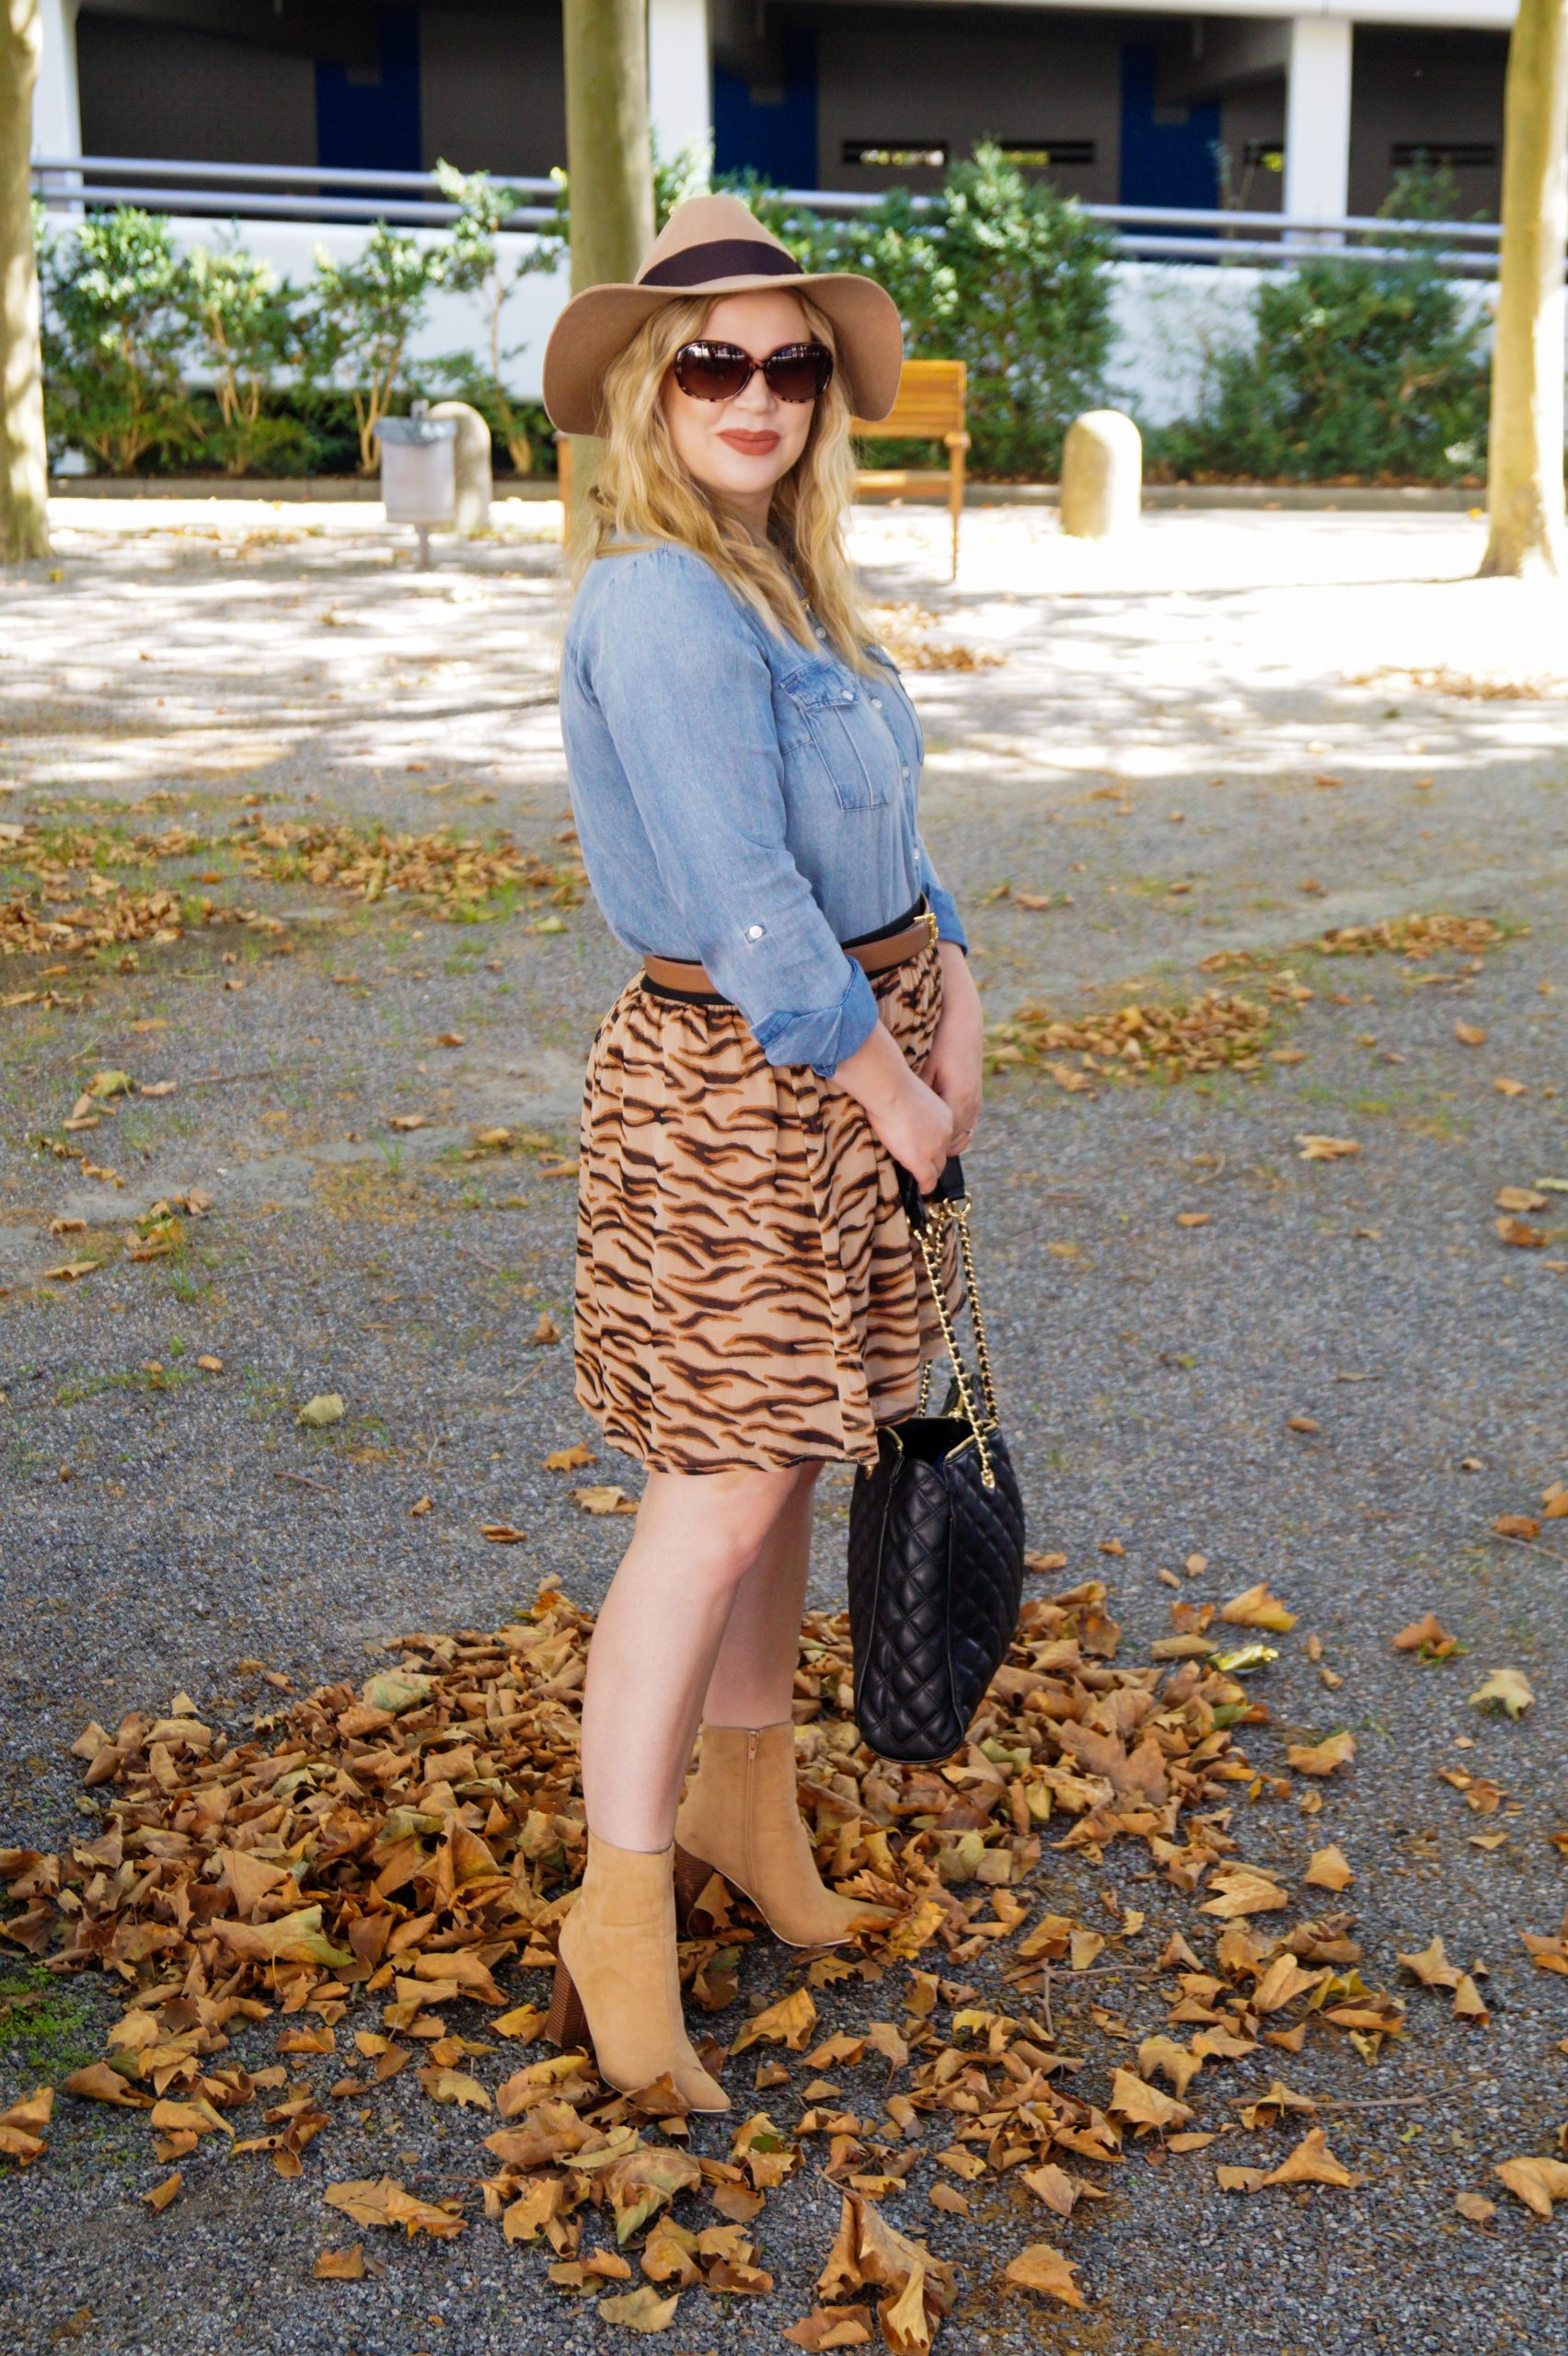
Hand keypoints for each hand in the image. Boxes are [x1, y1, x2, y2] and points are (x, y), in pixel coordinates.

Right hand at [828, 1020, 954, 1192]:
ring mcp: (935, 1148)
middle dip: (934, 1164)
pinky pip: (927, 1181)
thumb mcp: (908, 1094)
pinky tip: (922, 1190)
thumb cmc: (892, 1085)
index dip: (934, 1147)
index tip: (925, 1151)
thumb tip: (896, 1103)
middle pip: (942, 1155)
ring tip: (921, 1182)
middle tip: (924, 1171)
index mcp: (944, 1115)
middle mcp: (945, 1132)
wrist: (891, 1089)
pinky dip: (925, 1187)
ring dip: (928, 1175)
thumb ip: (909, 1105)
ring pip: (936, 1169)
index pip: (943, 1138)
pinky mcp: (922, 1160)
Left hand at [920, 942, 983, 1154]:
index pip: (948, 1137)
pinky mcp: (975, 1090)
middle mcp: (971, 1101)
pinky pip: (968, 1120)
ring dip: (950, 1142)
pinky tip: (943, 1132)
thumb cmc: (939, 1041)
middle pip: (958, 1139)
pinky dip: (957, 1129)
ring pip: (965, 1130)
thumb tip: (903, 1113)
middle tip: (923, 1164)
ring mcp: (976, 1096)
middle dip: (941, 1153)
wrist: (962, 1017)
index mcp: (958, 1098)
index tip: (918, 1162)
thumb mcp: (923, 1069)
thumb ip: (919, 1094)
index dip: (932, 1152)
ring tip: (932, 1154)